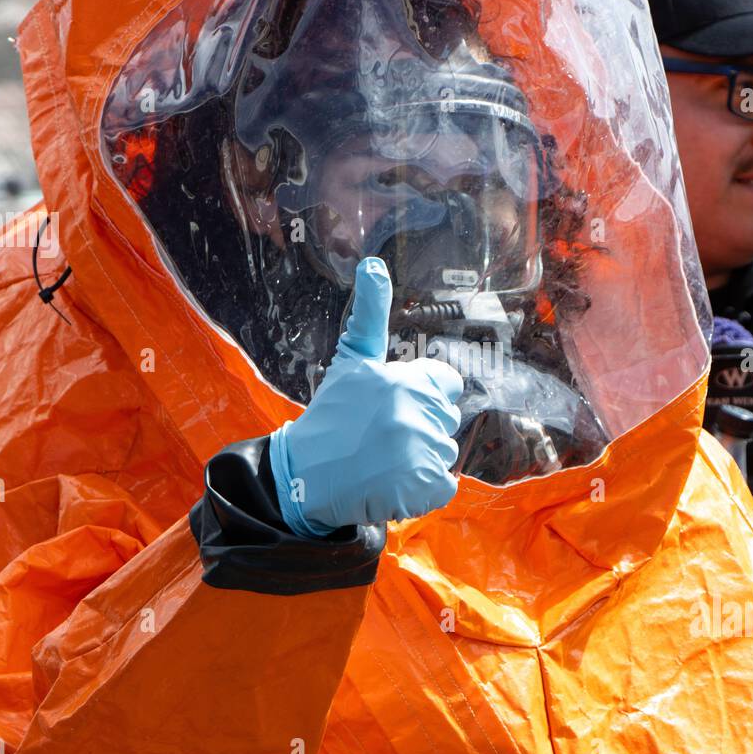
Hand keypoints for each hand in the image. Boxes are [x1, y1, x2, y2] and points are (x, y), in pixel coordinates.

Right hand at [269, 257, 463, 536]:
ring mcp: (422, 450)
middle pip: (446, 418)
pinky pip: (444, 485)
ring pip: (445, 451)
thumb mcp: (352, 360)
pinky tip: (391, 483)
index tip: (392, 408)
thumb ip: (370, 314)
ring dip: (420, 460)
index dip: (423, 395)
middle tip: (380, 437)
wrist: (305, 476)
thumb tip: (374, 263)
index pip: (446, 383)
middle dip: (420, 427)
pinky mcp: (424, 486)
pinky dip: (422, 490)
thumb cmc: (331, 416)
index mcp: (406, 378)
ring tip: (382, 461)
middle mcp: (416, 411)